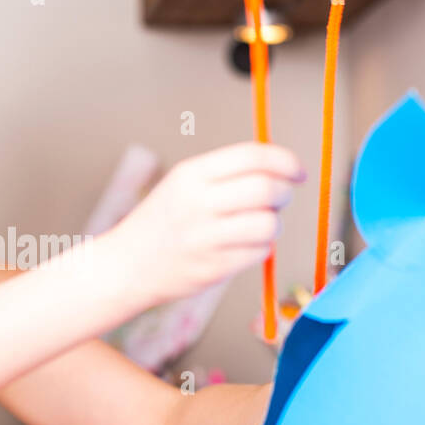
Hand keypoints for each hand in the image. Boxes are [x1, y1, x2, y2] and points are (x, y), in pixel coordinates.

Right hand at [109, 142, 304, 307]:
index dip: (285, 161)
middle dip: (284, 192)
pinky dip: (261, 247)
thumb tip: (281, 169)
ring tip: (258, 224)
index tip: (297, 171)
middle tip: (280, 198)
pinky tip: (243, 245)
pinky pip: (260, 252)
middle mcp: (197, 203)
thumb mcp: (183, 184)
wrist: (126, 266)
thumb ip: (227, 173)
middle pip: (266, 189)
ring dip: (274, 224)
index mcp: (191, 175)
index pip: (253, 157)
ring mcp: (205, 238)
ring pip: (269, 224)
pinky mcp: (214, 268)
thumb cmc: (163, 222)